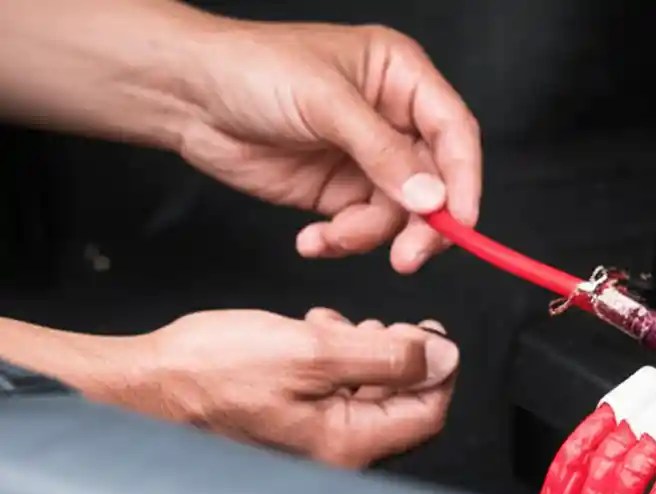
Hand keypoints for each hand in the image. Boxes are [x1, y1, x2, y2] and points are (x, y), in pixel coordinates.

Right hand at [99, 308, 458, 467]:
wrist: (145, 382)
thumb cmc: (210, 371)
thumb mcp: (312, 348)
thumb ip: (387, 355)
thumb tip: (442, 357)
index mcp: (347, 444)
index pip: (429, 413)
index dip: (438, 367)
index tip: (431, 332)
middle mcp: (335, 454)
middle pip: (403, 405)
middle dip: (399, 356)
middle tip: (381, 323)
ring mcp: (313, 442)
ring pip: (370, 394)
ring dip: (366, 352)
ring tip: (337, 325)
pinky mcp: (293, 426)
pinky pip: (337, 394)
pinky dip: (337, 359)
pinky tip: (315, 335)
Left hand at [176, 18, 481, 272]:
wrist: (186, 95)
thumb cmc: (251, 69)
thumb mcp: (326, 103)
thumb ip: (383, 153)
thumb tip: (432, 198)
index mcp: (402, 78)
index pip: (454, 132)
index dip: (464, 179)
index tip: (459, 222)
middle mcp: (393, 119)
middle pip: (435, 182)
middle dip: (421, 223)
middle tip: (407, 257)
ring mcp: (367, 159)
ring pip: (399, 214)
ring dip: (371, 236)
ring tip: (332, 236)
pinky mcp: (339, 192)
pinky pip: (362, 229)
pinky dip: (342, 242)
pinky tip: (312, 240)